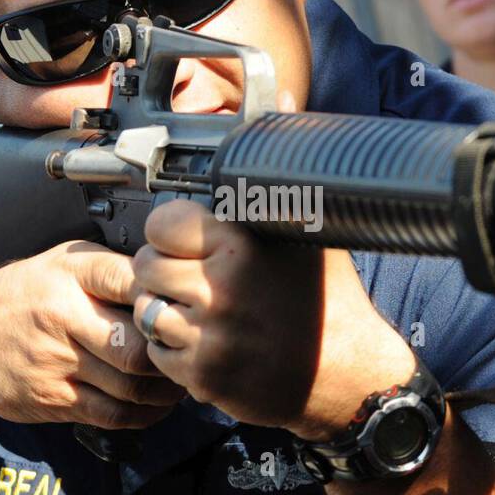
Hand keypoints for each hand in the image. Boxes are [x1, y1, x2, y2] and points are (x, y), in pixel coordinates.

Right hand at [0, 239, 186, 427]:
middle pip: (136, 346)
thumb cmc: (20, 297)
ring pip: (130, 386)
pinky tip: (156, 404)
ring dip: (166, 390)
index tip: (186, 307)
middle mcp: (63, 315)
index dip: (166, 298)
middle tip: (191, 355)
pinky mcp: (54, 399)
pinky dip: (145, 414)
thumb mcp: (58, 263)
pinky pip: (113, 415)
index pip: (132, 282)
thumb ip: (110, 269)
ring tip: (180, 380)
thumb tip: (171, 279)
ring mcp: (57, 362)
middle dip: (171, 355)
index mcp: (70, 273)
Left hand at [131, 201, 416, 441]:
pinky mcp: (203, 377)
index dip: (171, 231)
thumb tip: (279, 118)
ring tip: (200, 311)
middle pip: (145, 267)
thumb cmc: (329, 301)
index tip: (185, 241)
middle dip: (164, 271)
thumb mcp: (307, 235)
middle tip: (192, 279)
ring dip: (166, 310)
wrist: (349, 375)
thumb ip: (270, 192)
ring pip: (146, 310)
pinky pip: (157, 353)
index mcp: (242, 246)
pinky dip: (175, 349)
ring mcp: (210, 337)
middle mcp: (221, 290)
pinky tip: (209, 342)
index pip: (161, 223)